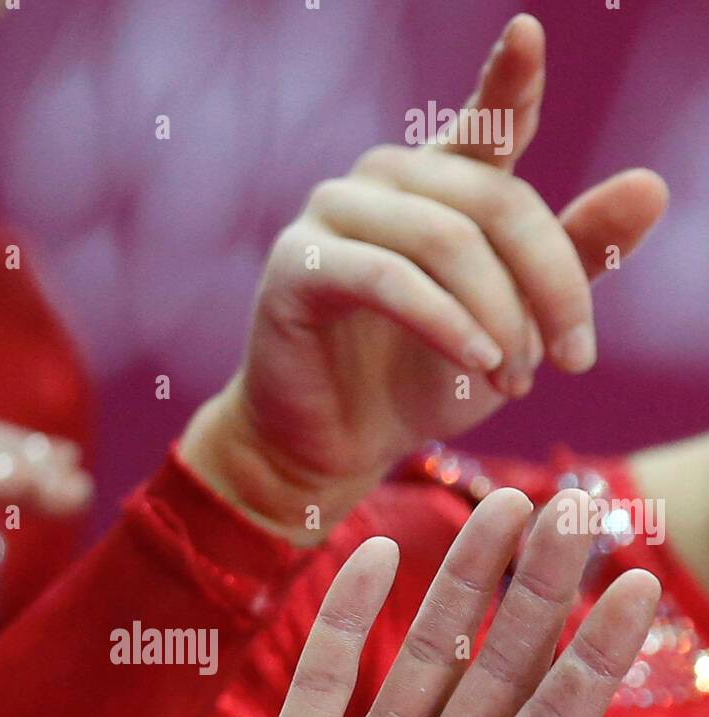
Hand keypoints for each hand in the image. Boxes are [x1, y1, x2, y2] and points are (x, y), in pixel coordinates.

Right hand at [177, 487, 659, 716]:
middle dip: (538, 590)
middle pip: (499, 667)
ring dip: (460, 584)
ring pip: (421, 656)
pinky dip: (344, 617)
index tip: (637, 586)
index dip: (594, 657)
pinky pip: (321, 677)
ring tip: (501, 507)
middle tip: (575, 506)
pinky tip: (375, 558)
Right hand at [183, 14, 668, 542]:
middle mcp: (385, 180)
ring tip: (514, 381)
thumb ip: (573, 259)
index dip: (508, 80)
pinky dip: (445, 323)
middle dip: (549, 284)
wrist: (336, 445)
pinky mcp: (296, 265)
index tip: (527, 36)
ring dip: (497, 316)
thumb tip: (652, 185)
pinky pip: (387, 279)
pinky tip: (477, 365)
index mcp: (440, 181)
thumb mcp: (515, 324)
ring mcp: (332, 214)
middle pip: (493, 202)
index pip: (487, 120)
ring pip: (444, 240)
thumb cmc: (421, 379)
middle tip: (572, 360)